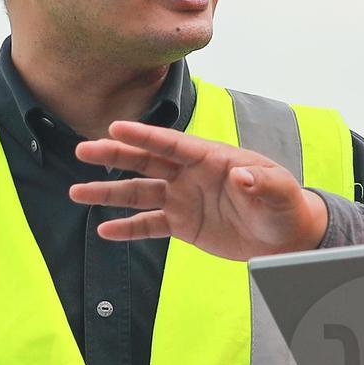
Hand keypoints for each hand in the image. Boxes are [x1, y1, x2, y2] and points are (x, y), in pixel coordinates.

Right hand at [68, 121, 329, 256]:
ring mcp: (183, 199)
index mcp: (211, 158)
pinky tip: (104, 230)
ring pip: (139, 193)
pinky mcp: (183, 225)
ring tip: (77, 192)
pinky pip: (149, 225)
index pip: (172, 144)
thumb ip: (262, 182)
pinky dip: (127, 228)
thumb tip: (244, 175)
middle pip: (146, 162)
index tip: (116, 127)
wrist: (286, 237)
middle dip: (115, 155)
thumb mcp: (279, 192)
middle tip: (83, 151)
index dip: (144, 136)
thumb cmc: (285, 206)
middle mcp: (191, 175)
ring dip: (109, 192)